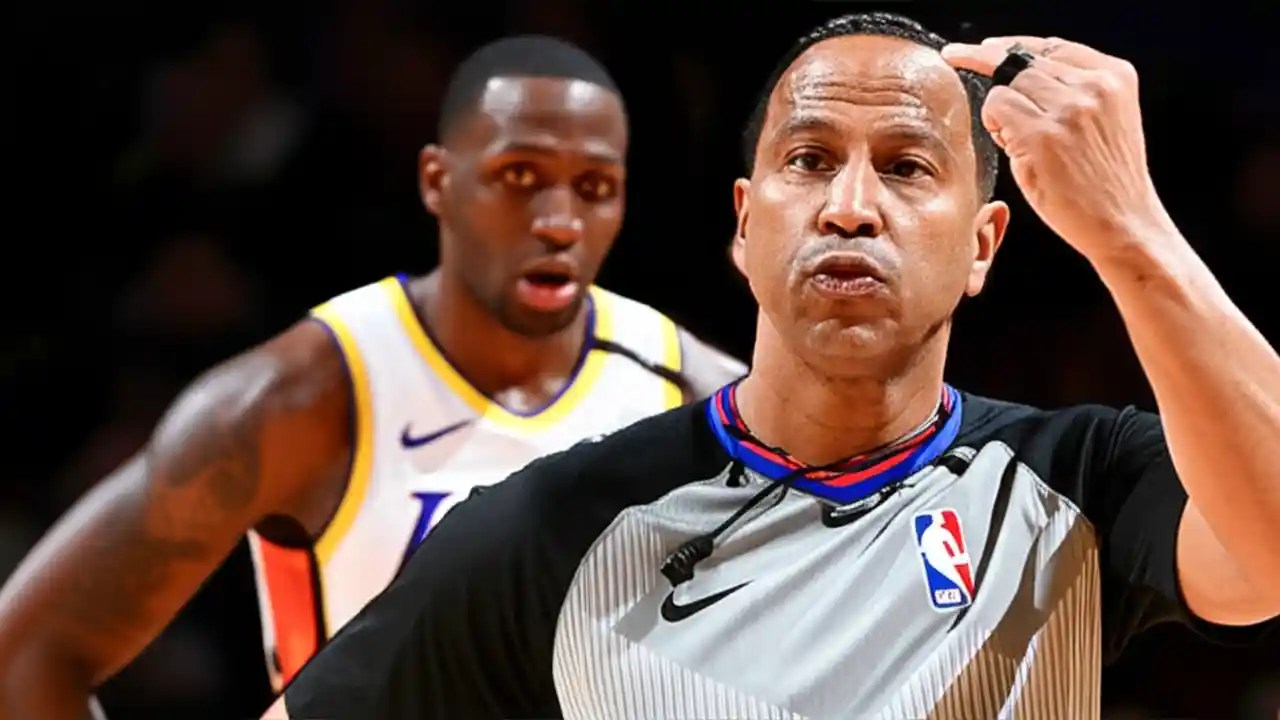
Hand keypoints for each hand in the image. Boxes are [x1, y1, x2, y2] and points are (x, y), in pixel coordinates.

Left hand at [942, 37, 1171, 259]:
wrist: (1122, 221)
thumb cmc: (1104, 178)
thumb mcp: (1103, 118)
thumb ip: (1072, 89)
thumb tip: (1015, 67)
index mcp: (1114, 75)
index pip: (1051, 46)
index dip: (1010, 45)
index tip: (981, 47)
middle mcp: (1095, 85)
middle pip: (1021, 61)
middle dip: (992, 74)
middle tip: (962, 67)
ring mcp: (1069, 109)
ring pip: (1005, 83)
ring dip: (999, 110)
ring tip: (1019, 141)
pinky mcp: (1042, 134)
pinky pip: (996, 108)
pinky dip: (994, 125)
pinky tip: (1013, 147)